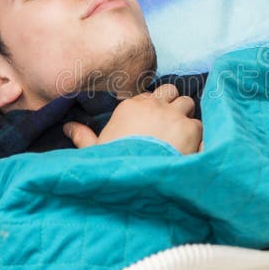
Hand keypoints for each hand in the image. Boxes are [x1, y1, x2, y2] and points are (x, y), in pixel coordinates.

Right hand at [63, 84, 202, 154]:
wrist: (136, 177)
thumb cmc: (113, 164)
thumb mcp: (94, 150)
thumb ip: (83, 136)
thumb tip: (68, 127)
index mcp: (130, 106)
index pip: (147, 96)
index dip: (151, 108)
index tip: (151, 121)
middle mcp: (154, 105)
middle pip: (170, 92)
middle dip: (172, 104)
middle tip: (170, 123)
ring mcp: (174, 115)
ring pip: (187, 103)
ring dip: (185, 116)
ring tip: (182, 134)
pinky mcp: (191, 128)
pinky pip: (200, 123)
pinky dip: (198, 134)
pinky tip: (193, 147)